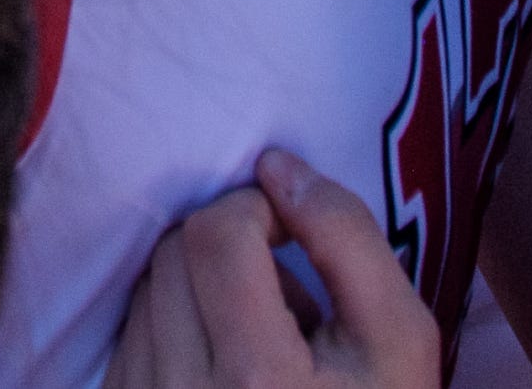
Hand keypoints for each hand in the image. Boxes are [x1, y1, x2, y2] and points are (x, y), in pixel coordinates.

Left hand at [108, 152, 441, 388]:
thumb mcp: (400, 341)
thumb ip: (350, 238)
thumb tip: (277, 165)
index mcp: (257, 383)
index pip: (216, 234)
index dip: (258, 211)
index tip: (294, 235)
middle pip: (175, 254)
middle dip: (230, 251)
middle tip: (288, 301)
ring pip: (148, 290)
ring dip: (201, 292)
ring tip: (260, 346)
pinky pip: (131, 336)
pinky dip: (175, 332)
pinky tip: (224, 373)